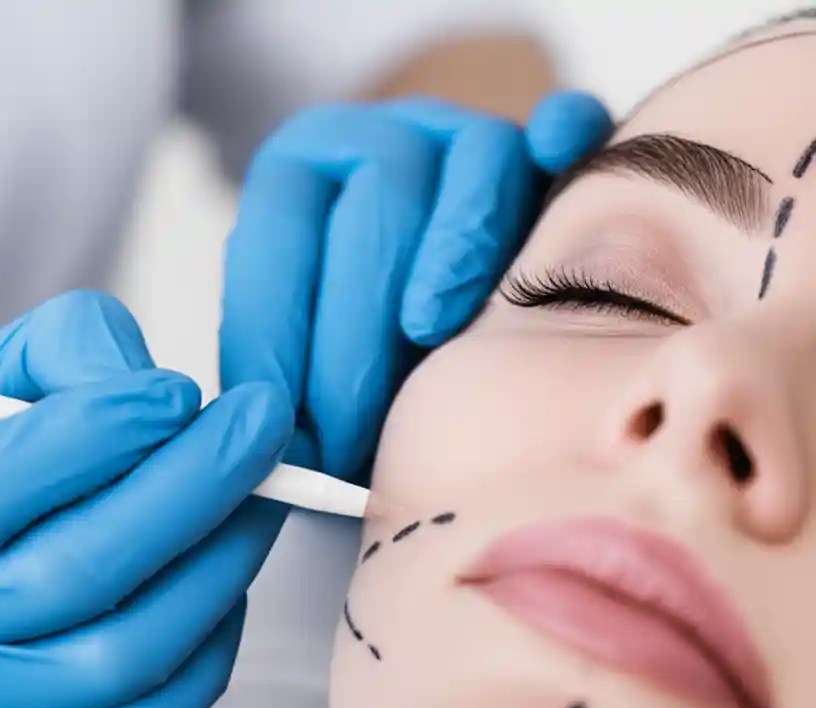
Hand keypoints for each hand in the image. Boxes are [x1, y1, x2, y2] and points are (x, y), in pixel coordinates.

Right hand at [0, 291, 294, 707]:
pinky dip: (208, 637)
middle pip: (69, 573)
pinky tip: (219, 571)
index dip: (94, 433)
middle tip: (263, 426)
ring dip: (218, 562)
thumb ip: (54, 357)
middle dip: (190, 489)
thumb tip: (152, 389)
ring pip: (123, 652)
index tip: (178, 391)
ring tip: (264, 492)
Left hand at [220, 92, 610, 477]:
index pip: (276, 234)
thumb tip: (274, 447)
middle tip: (348, 430)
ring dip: (453, 243)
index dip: (275, 332)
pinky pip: (568, 122)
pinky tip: (552, 160)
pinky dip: (565, 135)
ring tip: (426, 329)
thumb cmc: (355, 356)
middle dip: (354, 324)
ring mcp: (469, 135)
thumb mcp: (298, 364)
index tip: (282, 424)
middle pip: (375, 198)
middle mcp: (382, 139)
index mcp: (299, 173)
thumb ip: (281, 394)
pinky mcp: (553, 147)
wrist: (444, 314)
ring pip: (473, 157)